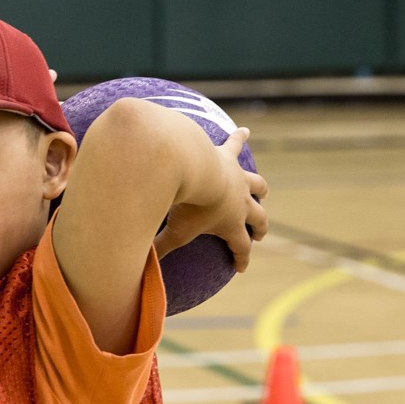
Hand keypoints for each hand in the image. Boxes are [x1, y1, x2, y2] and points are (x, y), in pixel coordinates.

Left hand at [154, 127, 267, 272]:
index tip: (240, 269)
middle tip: (260, 234)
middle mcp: (240, 201)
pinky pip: (235, 143)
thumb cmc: (185, 204)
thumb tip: (141, 273)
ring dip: (260, 189)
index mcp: (231, 223)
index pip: (241, 247)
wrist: (190, 168)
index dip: (242, 259)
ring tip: (262, 191)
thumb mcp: (173, 232)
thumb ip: (160, 252)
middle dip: (260, 226)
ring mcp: (236, 178)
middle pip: (258, 218)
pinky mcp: (226, 156)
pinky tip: (244, 130)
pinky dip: (239, 137)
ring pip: (257, 184)